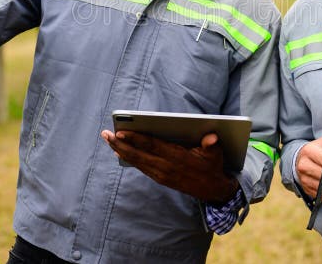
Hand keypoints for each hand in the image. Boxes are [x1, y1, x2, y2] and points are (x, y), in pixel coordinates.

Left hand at [101, 130, 238, 203]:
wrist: (213, 190)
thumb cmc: (213, 166)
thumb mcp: (216, 154)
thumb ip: (212, 145)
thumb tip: (212, 137)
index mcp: (177, 158)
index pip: (152, 146)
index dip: (136, 139)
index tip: (121, 131)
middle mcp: (166, 168)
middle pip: (138, 155)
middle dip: (120, 144)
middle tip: (105, 134)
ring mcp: (161, 175)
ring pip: (137, 161)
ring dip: (121, 150)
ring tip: (109, 139)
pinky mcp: (160, 178)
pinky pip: (141, 167)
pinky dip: (129, 158)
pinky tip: (120, 151)